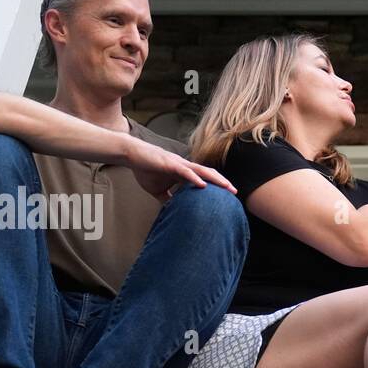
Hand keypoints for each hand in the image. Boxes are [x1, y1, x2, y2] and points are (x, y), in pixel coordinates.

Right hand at [123, 137, 237, 202]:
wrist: (131, 154)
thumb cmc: (146, 169)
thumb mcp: (158, 189)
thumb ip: (167, 199)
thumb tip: (171, 212)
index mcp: (184, 173)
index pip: (205, 180)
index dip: (217, 187)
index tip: (228, 198)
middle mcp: (185, 167)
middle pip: (209, 174)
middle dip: (223, 183)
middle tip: (235, 193)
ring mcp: (178, 164)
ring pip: (201, 171)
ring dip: (215, 179)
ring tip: (227, 187)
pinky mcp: (169, 164)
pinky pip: (185, 171)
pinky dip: (195, 178)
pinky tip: (203, 185)